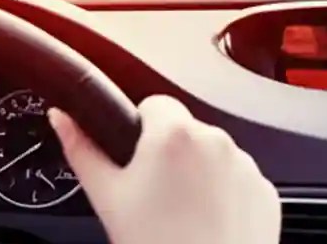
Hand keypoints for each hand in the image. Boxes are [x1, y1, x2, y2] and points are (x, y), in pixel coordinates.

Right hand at [49, 95, 279, 243]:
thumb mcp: (107, 197)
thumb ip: (81, 148)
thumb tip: (61, 117)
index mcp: (173, 133)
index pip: (153, 104)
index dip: (140, 131)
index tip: (137, 162)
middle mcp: (215, 140)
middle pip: (183, 130)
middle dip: (168, 154)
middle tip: (153, 195)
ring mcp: (246, 166)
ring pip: (211, 155)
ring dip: (197, 173)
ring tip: (181, 214)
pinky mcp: (265, 192)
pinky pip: (238, 181)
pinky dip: (224, 195)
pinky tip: (207, 223)